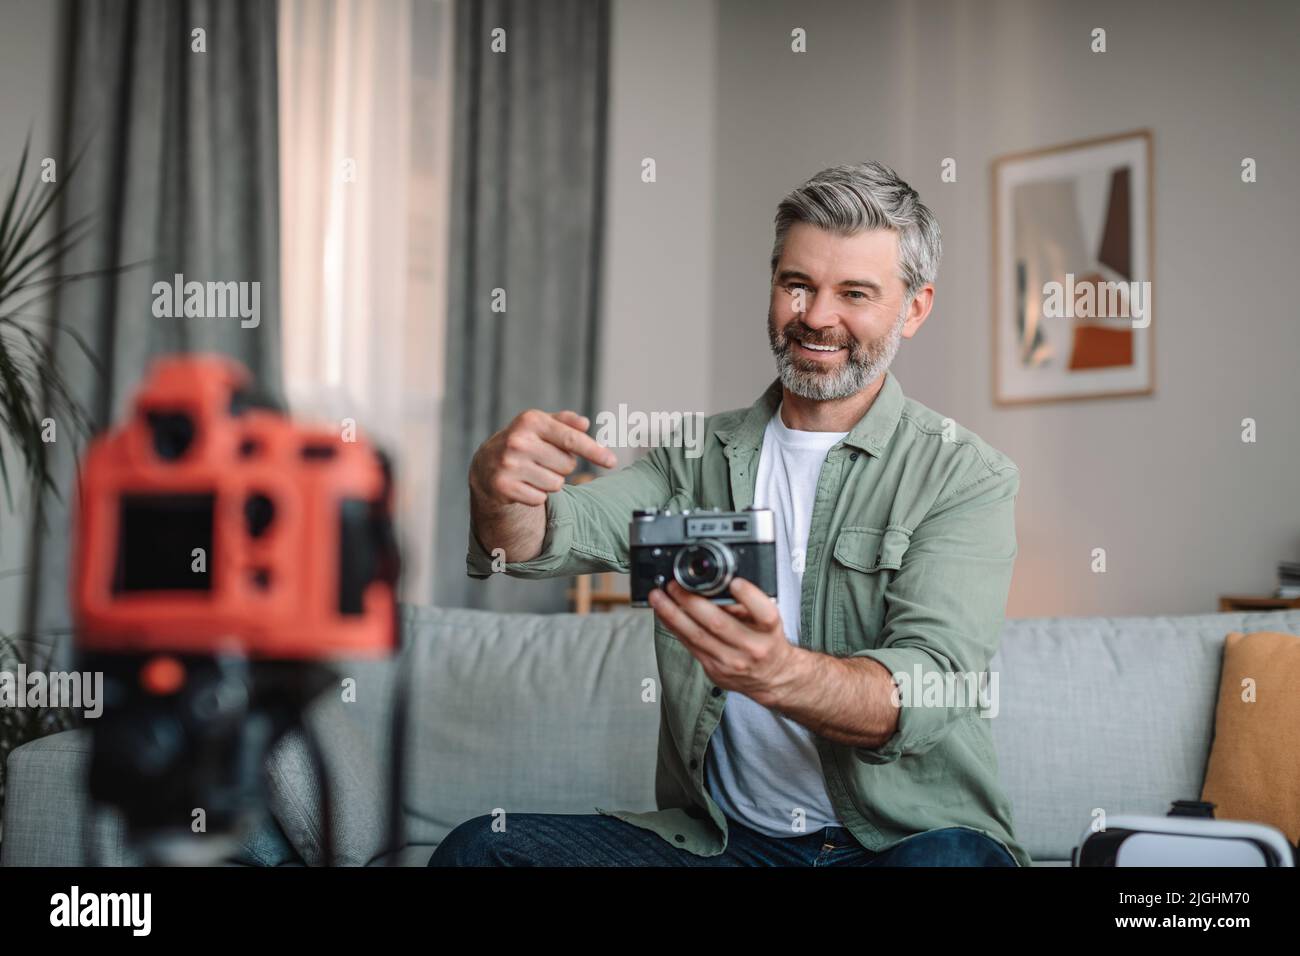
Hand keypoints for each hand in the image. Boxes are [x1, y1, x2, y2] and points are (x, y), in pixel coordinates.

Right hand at [469, 408, 617, 506]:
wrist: (486, 464)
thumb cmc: (524, 441)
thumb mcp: (541, 425)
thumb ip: (565, 421)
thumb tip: (585, 424)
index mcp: (531, 421)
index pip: (571, 439)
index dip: (595, 451)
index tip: (612, 462)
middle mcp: (518, 441)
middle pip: (567, 465)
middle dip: (562, 466)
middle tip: (544, 461)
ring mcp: (509, 465)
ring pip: (555, 484)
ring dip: (550, 482)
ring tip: (533, 472)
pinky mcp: (503, 487)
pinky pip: (540, 499)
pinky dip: (537, 495)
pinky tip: (524, 484)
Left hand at [647, 577, 793, 707]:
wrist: (772, 679)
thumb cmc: (768, 643)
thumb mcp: (768, 621)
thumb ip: (748, 604)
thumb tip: (719, 586)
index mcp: (770, 632)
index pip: (764, 613)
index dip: (749, 596)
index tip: (735, 582)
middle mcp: (752, 649)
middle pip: (719, 624)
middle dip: (691, 601)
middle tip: (675, 585)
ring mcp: (731, 662)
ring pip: (696, 636)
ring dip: (672, 614)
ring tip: (658, 598)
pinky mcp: (714, 671)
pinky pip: (689, 646)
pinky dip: (674, 627)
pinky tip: (664, 614)